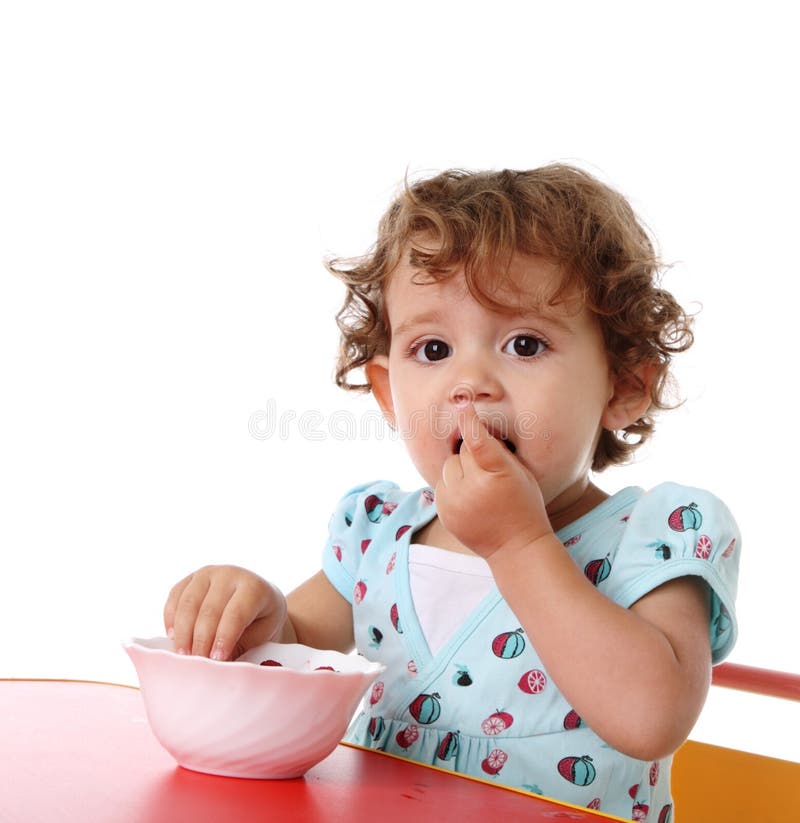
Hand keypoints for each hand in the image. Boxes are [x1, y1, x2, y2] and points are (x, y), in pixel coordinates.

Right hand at [163, 565, 286, 659]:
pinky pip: (175, 596)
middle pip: (209, 610)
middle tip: (197, 663)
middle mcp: (230, 574)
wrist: (257, 596)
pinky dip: (171, 618)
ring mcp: (208, 573)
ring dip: (183, 632)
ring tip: (183, 655)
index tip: (217, 660)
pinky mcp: (191, 577)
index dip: (224, 637)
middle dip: (201, 640)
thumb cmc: (261, 618)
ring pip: (188, 603)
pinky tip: (173, 637)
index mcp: (253, 587)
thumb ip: (240, 645)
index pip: (235, 613)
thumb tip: (216, 664)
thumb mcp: (261, 633)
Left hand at [434, 403, 552, 558]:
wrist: (516, 547)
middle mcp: (473, 488)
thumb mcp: (521, 473)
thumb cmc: (524, 504)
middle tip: (489, 474)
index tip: (462, 405)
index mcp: (497, 474)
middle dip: (472, 456)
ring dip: (460, 471)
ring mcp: (455, 502)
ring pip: (449, 467)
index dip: (470, 422)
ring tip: (479, 488)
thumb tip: (473, 430)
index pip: (479, 442)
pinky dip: (453, 486)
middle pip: (461, 452)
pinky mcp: (444, 512)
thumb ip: (497, 452)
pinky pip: (442, 484)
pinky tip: (470, 499)